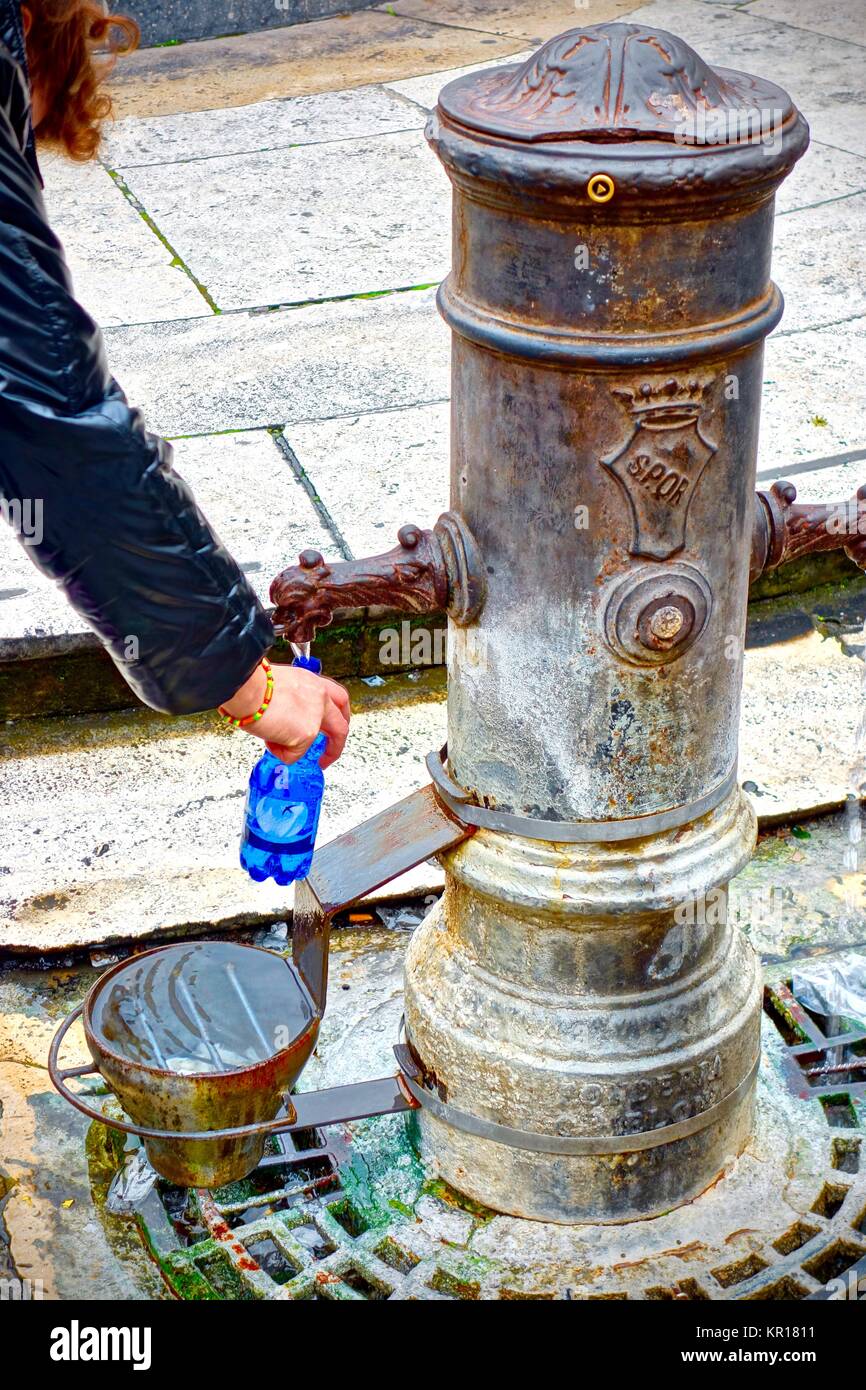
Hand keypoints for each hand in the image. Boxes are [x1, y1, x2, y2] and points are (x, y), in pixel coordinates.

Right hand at [222, 662, 350, 768]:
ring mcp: (315, 716)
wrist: (246, 688)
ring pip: (317, 742)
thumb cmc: (250, 685)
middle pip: (341, 723)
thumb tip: (281, 715)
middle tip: (329, 754)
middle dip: (337, 743)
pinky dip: (280, 752)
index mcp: (310, 682)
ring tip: (283, 749)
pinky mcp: (307, 734)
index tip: (336, 722)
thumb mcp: (275, 686)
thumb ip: (287, 700)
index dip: (339, 713)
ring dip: (302, 751)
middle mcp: (318, 696)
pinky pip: (294, 754)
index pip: (337, 697)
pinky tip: (268, 740)